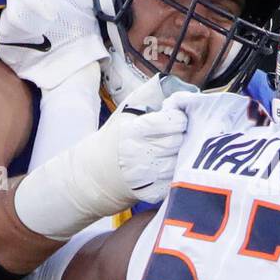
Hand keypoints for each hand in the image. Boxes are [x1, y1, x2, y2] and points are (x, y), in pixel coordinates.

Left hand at [0, 0, 108, 89]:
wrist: (71, 71)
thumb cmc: (78, 30)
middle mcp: (11, 11)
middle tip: (46, 4)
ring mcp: (4, 30)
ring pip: (11, 7)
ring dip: (23, 9)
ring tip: (42, 22)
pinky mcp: (2, 45)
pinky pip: (8, 26)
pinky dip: (19, 27)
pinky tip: (35, 36)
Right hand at [108, 76, 196, 204]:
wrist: (96, 172)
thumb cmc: (116, 138)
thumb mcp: (126, 111)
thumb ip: (149, 94)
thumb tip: (177, 87)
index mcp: (134, 131)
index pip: (175, 122)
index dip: (179, 118)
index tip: (176, 118)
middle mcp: (140, 155)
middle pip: (180, 141)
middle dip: (183, 135)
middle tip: (178, 134)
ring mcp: (147, 177)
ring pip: (181, 161)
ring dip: (183, 154)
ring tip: (174, 149)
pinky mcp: (152, 193)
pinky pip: (177, 179)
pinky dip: (177, 172)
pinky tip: (168, 166)